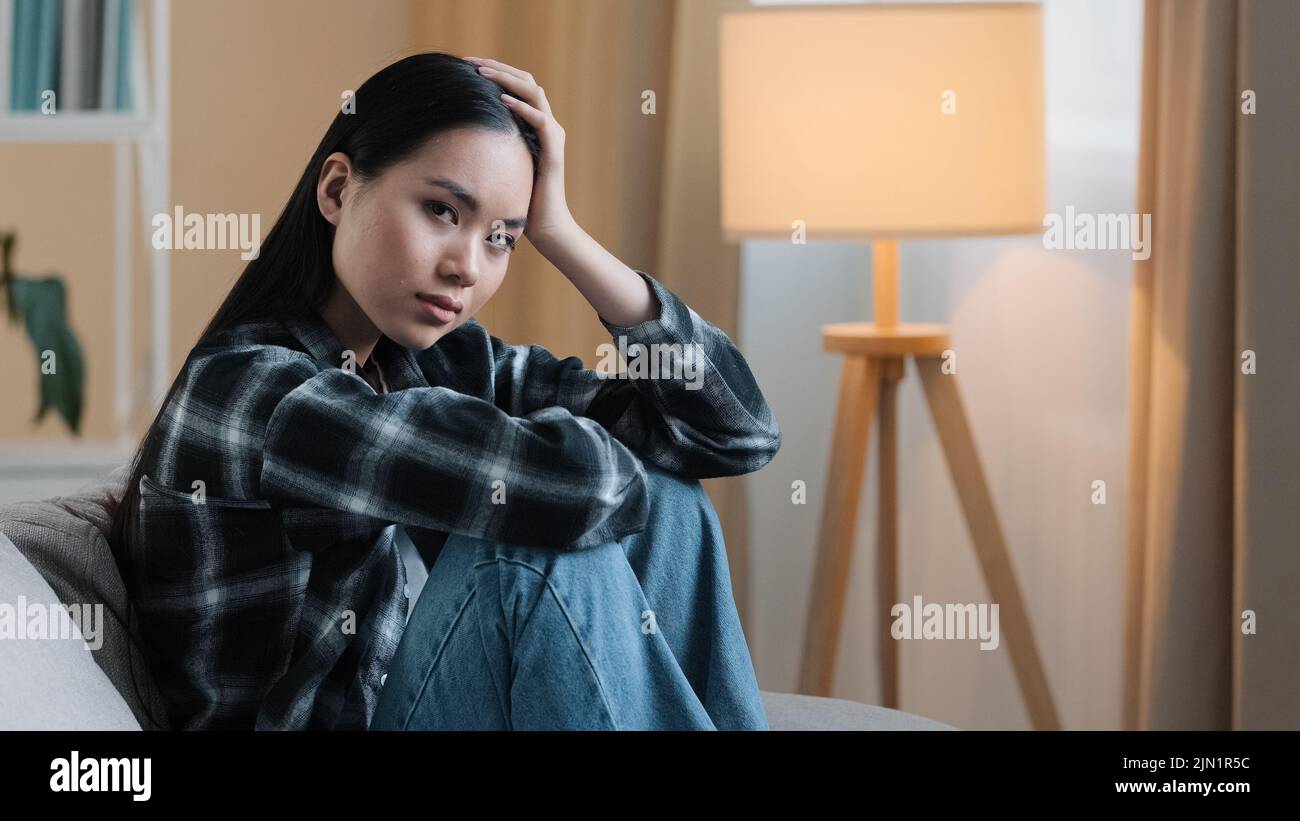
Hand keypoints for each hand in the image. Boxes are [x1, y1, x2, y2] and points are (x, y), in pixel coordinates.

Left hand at [464, 56, 575, 253]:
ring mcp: (552, 135)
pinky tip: (503, 101)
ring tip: (482, 73)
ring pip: (534, 92)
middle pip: (526, 81)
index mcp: (534, 125)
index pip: (516, 86)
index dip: (493, 72)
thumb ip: (488, 146)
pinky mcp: (554, 150)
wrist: (546, 227)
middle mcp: (546, 124)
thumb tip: (453, 136)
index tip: (465, 66)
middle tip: (470, 62)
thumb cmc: (519, 200)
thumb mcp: (498, 165)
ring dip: (507, 79)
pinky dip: (522, 108)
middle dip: (497, 67)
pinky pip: (541, 120)